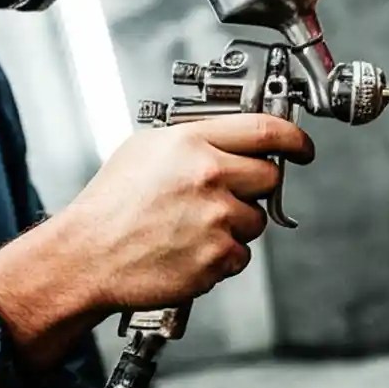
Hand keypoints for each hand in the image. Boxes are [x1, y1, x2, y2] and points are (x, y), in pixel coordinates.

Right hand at [67, 114, 314, 309]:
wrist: (87, 256)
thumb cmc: (110, 205)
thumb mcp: (146, 148)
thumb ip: (194, 137)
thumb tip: (230, 137)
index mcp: (192, 143)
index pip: (266, 130)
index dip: (294, 138)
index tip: (301, 147)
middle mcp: (209, 176)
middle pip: (270, 177)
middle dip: (256, 187)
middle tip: (228, 195)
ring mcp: (216, 218)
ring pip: (256, 219)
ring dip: (235, 224)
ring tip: (193, 225)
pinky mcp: (217, 257)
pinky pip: (240, 254)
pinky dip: (221, 255)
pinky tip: (189, 248)